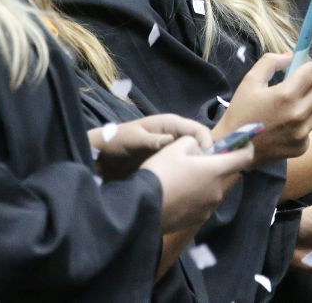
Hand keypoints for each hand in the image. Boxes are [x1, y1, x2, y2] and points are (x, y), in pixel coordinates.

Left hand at [88, 114, 212, 180]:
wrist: (103, 158)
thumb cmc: (117, 143)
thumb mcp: (133, 140)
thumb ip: (151, 141)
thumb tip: (170, 140)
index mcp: (170, 124)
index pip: (199, 130)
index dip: (207, 144)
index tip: (208, 162)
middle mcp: (175, 135)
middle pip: (201, 144)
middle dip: (206, 158)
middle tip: (204, 176)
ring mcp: (173, 149)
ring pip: (195, 157)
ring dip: (198, 168)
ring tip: (198, 184)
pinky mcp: (169, 163)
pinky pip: (186, 166)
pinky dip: (190, 174)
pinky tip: (188, 187)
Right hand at [142, 136, 252, 233]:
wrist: (143, 207)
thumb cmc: (160, 173)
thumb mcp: (174, 147)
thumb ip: (193, 142)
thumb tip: (200, 150)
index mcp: (215, 170)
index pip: (244, 157)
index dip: (247, 147)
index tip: (245, 142)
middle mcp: (217, 191)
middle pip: (221, 173)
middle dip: (210, 166)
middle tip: (188, 163)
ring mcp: (209, 208)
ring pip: (210, 188)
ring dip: (200, 183)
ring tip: (177, 181)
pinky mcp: (198, 220)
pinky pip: (201, 203)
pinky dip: (193, 197)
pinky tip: (175, 195)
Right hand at [217, 52, 311, 167]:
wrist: (233, 148)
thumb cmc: (240, 111)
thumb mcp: (250, 81)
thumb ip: (270, 62)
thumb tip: (290, 56)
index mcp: (285, 95)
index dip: (306, 68)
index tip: (299, 73)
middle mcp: (298, 114)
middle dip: (309, 87)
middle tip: (294, 91)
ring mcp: (302, 133)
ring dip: (308, 107)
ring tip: (289, 111)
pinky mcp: (302, 147)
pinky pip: (310, 130)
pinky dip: (302, 127)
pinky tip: (285, 128)